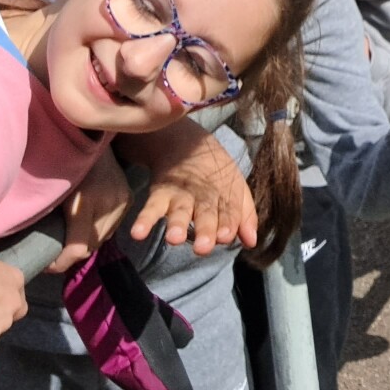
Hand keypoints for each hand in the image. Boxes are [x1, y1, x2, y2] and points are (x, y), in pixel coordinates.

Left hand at [49, 150, 134, 272]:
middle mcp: (109, 205)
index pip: (77, 248)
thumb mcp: (53, 192)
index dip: (60, 263)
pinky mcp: (129, 200)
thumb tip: (38, 246)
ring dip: (85, 244)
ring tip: (68, 241)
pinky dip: (97, 232)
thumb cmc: (63, 162)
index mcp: (85, 203)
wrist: (92, 139)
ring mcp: (122, 203)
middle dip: (71, 256)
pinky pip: (111, 228)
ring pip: (102, 239)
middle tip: (54, 255)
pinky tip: (85, 227)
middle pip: (91, 247)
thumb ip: (50, 218)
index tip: (46, 265)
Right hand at [118, 120, 257, 255]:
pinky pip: (151, 208)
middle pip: (205, 213)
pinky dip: (144, 219)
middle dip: (205, 229)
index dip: (228, 224)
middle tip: (203, 247)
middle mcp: (203, 197)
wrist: (186, 142)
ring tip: (174, 238)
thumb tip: (252, 242)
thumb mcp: (236, 190)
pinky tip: (138, 233)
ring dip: (177, 224)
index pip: (229, 213)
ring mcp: (180, 195)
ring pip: (180, 210)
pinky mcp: (159, 194)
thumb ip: (245, 217)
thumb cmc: (215, 175)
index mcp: (225, 197)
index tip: (225, 236)